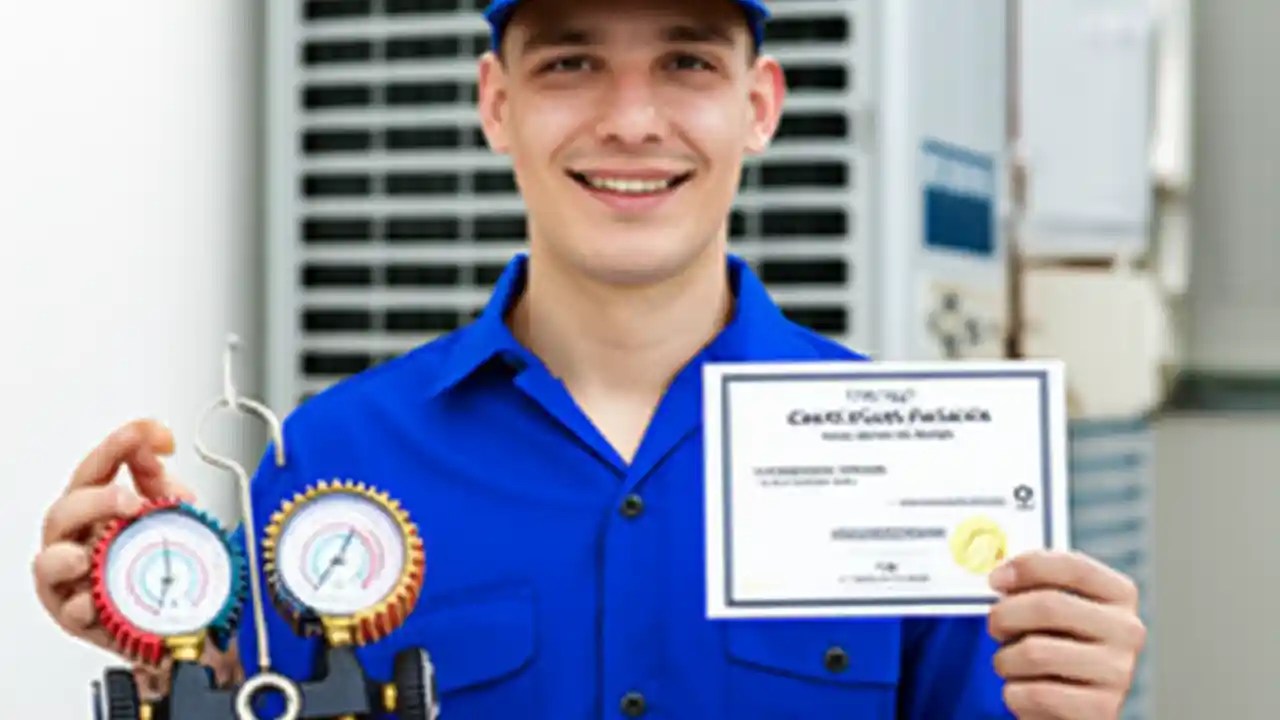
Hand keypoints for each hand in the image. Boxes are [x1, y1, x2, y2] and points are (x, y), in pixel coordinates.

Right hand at [31, 419, 194, 653]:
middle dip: (94, 501)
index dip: (119, 446)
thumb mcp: (169, 512)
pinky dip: (81, 604)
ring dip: (66, 555)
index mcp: (96, 509)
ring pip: (49, 562)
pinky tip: (93, 600)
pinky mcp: (79, 617)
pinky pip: (69, 610)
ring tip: (88, 555)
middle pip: (64, 512)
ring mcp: (73, 579)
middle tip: (129, 501)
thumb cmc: (161, 560)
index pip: (96, 470)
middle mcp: (77, 540)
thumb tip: (152, 445)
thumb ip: (157, 479)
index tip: (151, 434)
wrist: (175, 616)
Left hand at [987, 550, 1146, 718]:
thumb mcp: (1054, 612)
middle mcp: (1127, 630)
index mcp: (1119, 595)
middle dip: (1005, 615)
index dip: (1027, 567)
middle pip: (1049, 606)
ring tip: (1010, 664)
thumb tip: (1001, 577)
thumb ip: (1036, 586)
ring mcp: (1119, 672)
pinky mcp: (1101, 710)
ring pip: (1035, 653)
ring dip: (1005, 660)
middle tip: (995, 626)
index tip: (996, 579)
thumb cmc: (1057, 649)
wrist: (1074, 709)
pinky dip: (1014, 693)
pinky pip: (1034, 693)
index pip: (1073, 566)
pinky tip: (1024, 692)